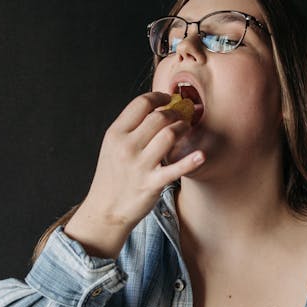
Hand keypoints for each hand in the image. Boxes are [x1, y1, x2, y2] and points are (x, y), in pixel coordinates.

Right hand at [65, 92, 205, 257]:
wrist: (105, 209)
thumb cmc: (112, 176)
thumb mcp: (113, 146)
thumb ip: (130, 128)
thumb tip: (154, 108)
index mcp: (116, 134)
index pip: (141, 103)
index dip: (159, 97)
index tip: (168, 99)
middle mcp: (126, 147)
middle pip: (159, 117)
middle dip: (175, 112)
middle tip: (181, 116)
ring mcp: (139, 166)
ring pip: (169, 135)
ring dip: (183, 128)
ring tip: (186, 129)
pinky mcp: (151, 184)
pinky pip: (175, 169)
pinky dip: (190, 162)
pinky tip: (200, 156)